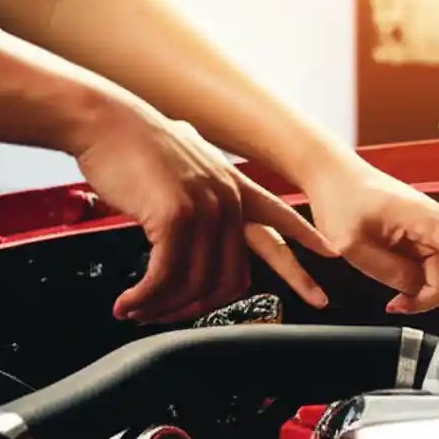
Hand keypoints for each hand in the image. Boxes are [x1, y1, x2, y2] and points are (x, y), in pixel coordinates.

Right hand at [76, 114, 334, 323]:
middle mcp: (227, 199)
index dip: (306, 241)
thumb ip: (197, 188)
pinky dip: (146, 298)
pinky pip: (167, 276)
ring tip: (138, 310)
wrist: (106, 121)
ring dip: (163, 306)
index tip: (333, 256)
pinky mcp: (176, 217)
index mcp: (232, 186)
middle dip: (202, 306)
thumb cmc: (132, 144)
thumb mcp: (182, 164)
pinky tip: (128, 303)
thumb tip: (189, 210)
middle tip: (174, 318)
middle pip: (235, 275)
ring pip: (196, 283)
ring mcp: (206, 208)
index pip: (281, 218)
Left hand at [304, 158, 438, 312]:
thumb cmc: (342, 198)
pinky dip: (409, 282)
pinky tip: (390, 282)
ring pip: (435, 277)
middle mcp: (436, 224)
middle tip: (393, 304)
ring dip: (413, 291)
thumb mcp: (355, 245)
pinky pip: (422, 269)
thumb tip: (416, 288)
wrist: (332, 175)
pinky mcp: (417, 236)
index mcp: (429, 220)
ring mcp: (427, 230)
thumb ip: (390, 273)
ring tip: (387, 293)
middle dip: (424, 299)